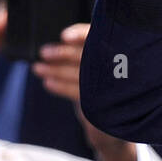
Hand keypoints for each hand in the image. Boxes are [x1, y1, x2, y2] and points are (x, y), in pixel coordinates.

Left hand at [36, 23, 137, 160]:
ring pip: (82, 75)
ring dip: (56, 70)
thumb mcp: (103, 66)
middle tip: (44, 52)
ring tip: (37, 68)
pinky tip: (48, 83)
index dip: (81, 35)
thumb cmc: (108, 88)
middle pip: (90, 57)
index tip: (64, 36)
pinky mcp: (104, 106)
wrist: (120, 125)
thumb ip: (87, 52)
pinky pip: (79, 94)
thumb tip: (58, 40)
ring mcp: (116, 88)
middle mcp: (123, 69)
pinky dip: (62, 87)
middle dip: (63, 54)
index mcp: (123, 52)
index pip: (102, 39)